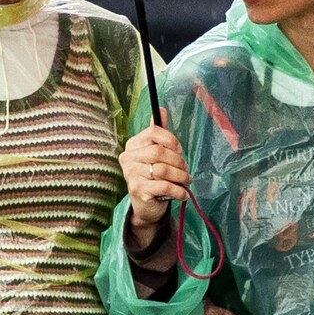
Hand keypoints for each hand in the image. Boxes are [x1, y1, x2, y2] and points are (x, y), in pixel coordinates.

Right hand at [119, 126, 191, 252]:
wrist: (145, 206)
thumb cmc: (153, 176)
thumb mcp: (156, 153)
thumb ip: (159, 133)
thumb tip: (161, 109)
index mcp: (132, 145)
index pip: (153, 132)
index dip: (171, 140)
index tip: (179, 150)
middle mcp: (128, 158)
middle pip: (159, 152)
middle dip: (178, 161)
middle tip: (185, 169)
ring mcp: (131, 174)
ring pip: (163, 170)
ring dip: (181, 176)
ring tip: (186, 181)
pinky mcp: (138, 190)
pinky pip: (164, 186)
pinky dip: (178, 190)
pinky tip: (183, 193)